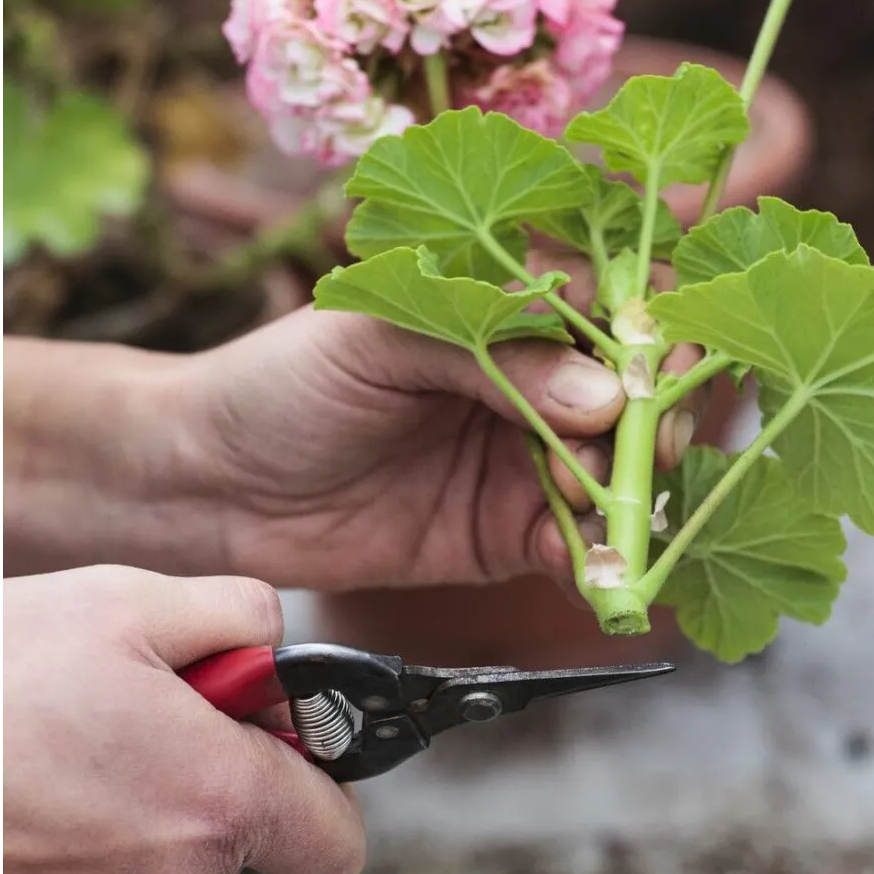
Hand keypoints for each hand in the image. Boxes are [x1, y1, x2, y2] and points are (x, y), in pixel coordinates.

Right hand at [3, 566, 364, 873]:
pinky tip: (27, 791)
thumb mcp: (129, 602)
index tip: (276, 741)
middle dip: (204, 772)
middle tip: (135, 708)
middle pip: (238, 838)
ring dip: (134, 808)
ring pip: (161, 864)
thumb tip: (276, 639)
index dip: (316, 783)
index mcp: (220, 801)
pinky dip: (78, 846)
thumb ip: (238, 615)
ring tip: (62, 743)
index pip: (334, 840)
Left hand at [181, 304, 705, 593]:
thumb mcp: (379, 334)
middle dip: (651, 424)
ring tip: (607, 514)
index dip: (649, 332)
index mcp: (502, 307)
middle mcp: (528, 383)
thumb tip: (605, 395)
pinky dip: (594, 561)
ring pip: (612, 478)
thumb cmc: (283, 382)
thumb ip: (493, 352)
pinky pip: (572, 550)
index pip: (608, 305)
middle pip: (631, 399)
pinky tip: (592, 568)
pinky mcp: (505, 538)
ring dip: (629, 499)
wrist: (213, 487)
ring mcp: (521, 463)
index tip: (660, 366)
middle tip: (639, 450)